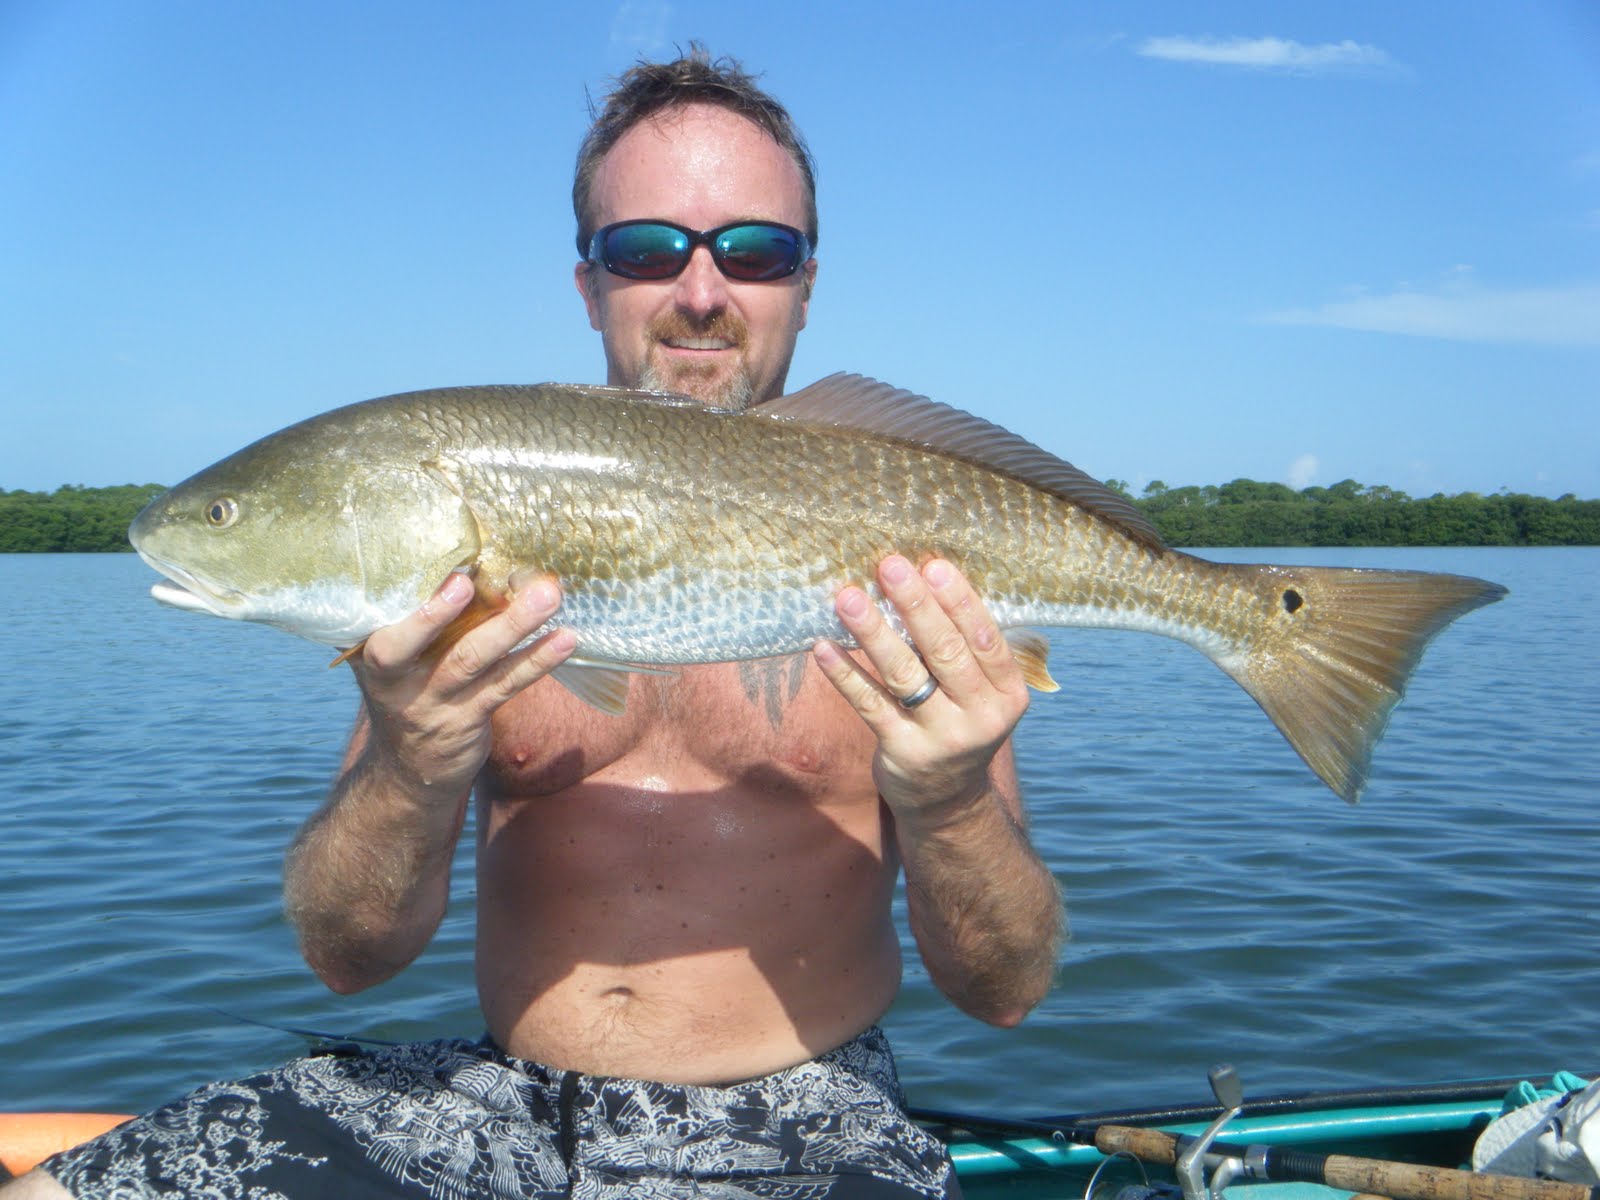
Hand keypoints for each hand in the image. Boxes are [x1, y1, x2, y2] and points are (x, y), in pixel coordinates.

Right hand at [348, 571, 576, 799]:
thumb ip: (411, 618)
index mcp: (369, 654)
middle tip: (470, 579)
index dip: (412, 602)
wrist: (408, 770)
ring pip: (471, 659)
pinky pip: (505, 685)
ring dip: (512, 624)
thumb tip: (467, 560)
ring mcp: (431, 703)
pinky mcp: (467, 720)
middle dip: (438, 611)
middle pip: (412, 643)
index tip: (448, 573)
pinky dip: (537, 660)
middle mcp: (393, 680)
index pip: (381, 624)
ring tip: (548, 596)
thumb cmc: (408, 690)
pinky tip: (565, 639)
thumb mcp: (393, 659)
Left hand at [813, 556, 1028, 822]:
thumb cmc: (957, 720)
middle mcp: (981, 717)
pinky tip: (824, 646)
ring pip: (904, 675)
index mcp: (1008, 692)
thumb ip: (962, 647)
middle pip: (945, 652)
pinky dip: (845, 674)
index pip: (985, 639)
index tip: (933, 564)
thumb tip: (919, 578)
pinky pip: (869, 704)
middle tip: (888, 566)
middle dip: (915, 605)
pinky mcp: (903, 752)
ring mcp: (942, 737)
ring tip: (848, 598)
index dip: (960, 601)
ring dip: (873, 632)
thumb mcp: (978, 691)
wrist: (946, 800)